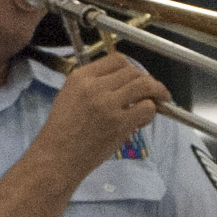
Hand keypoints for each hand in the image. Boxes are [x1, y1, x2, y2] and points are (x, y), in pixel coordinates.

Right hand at [33, 50, 168, 174]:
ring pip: (145, 86)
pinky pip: (147, 108)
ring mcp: (108, 104)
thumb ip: (92, 85)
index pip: (117, 59)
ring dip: (156, 92)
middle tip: (151, 92)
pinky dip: (150, 112)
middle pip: (133, 72)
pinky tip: (142, 120)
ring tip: (158, 101)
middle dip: (147, 81)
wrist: (57, 157)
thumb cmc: (61, 130)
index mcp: (80, 77)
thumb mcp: (69, 96)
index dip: (131, 68)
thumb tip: (121, 83)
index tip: (135, 78)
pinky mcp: (120, 123)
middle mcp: (95, 86)